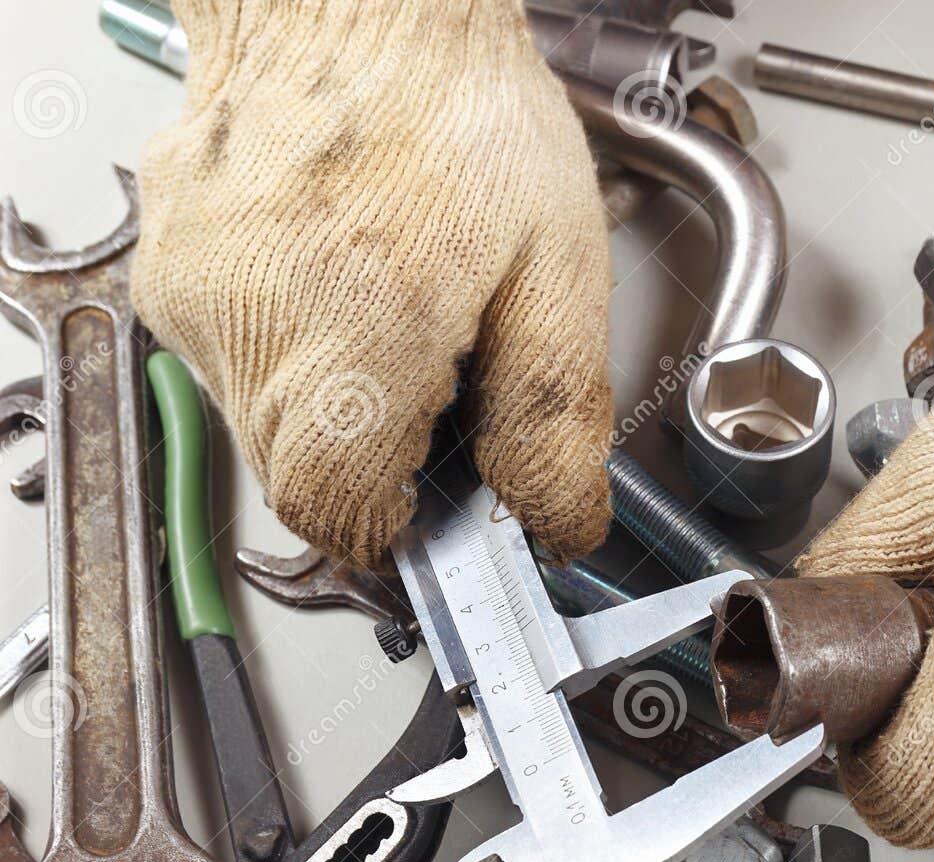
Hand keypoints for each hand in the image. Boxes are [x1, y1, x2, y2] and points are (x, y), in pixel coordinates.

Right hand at [133, 0, 612, 567]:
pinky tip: (342, 287)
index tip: (431, 513)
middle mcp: (250, 311)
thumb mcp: (559, 269)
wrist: (354, 1)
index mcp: (357, 320)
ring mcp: (194, 288)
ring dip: (332, 411)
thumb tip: (556, 521)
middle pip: (296, 475)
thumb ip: (553, 411)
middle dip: (373, 467)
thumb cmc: (460, 110)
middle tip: (437, 395)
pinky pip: (230, 360)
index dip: (391, 529)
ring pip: (258, 424)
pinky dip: (291, 357)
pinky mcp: (168, 268)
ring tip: (392, 317)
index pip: (335, 507)